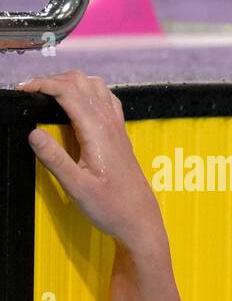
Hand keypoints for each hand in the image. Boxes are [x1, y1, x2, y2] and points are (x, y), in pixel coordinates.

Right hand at [17, 71, 163, 251]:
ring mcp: (118, 128)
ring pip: (95, 87)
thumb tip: (33, 133)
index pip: (69, 91)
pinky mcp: (120, 135)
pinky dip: (87, 93)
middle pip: (81, 82)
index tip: (22, 91)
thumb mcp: (76, 187)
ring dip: (70, 83)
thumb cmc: (112, 208)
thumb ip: (54, 158)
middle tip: (30, 93)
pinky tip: (76, 105)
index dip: (42, 84)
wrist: (140, 221)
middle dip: (53, 80)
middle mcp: (111, 125)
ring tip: (48, 95)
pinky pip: (106, 100)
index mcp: (99, 132)